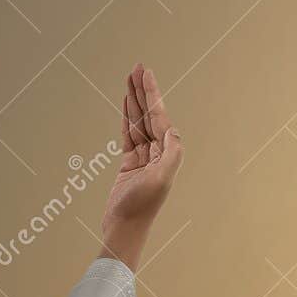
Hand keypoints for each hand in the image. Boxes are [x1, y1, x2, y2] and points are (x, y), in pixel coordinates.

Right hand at [100, 64, 182, 269]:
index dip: (152, 94)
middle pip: (150, 115)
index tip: (145, 73)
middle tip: (137, 67)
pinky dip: (127, 118)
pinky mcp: (130, 164)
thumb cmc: (140, 208)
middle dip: (144, 91)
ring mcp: (144, 158)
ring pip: (139, 122)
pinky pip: (129, 135)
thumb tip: (173, 131)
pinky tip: (126, 104)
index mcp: (168, 154)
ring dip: (134, 101)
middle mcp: (159, 153)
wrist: (123, 229)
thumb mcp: (160, 180)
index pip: (160, 116)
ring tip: (129, 79)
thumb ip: (171, 154)